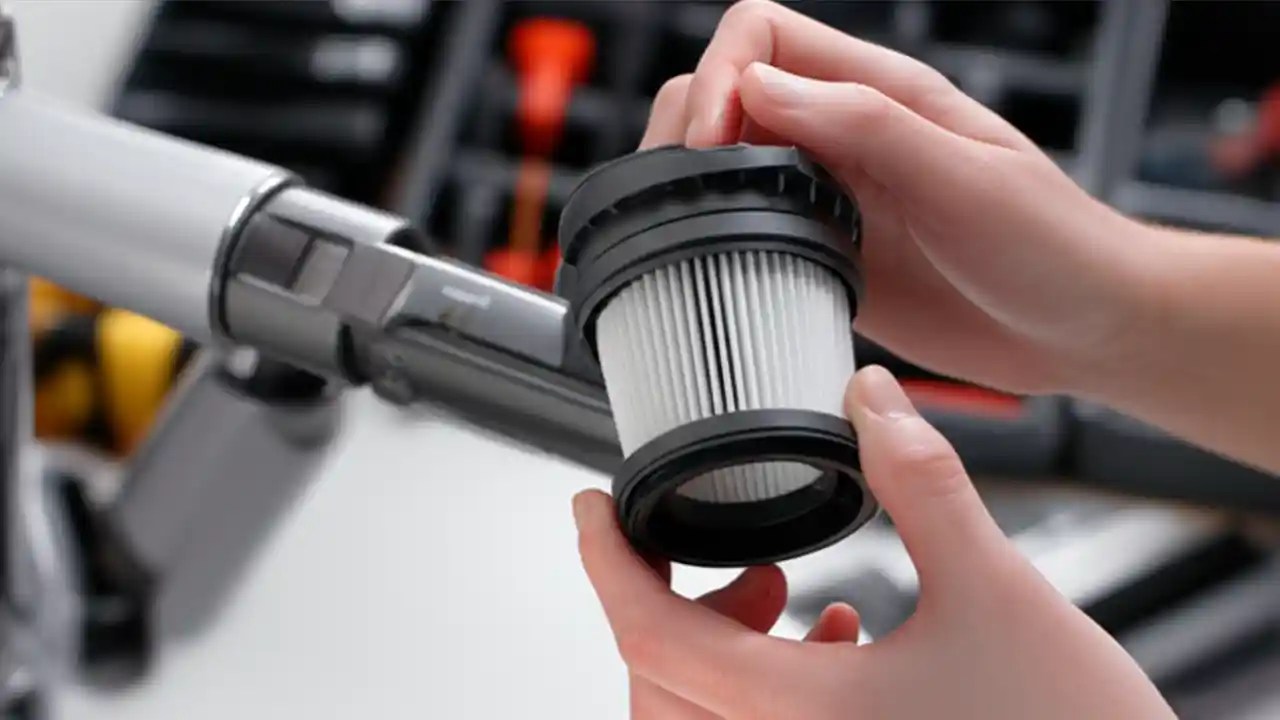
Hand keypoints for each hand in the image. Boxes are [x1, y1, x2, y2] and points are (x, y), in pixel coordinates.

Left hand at [574, 367, 1174, 718]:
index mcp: (796, 718)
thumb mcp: (997, 590)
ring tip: (783, 590)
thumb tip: (869, 398)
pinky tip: (844, 638)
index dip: (604, 561)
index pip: (646, 633)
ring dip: (720, 644)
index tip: (590, 509)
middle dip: (671, 602)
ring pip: (703, 713)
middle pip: (658, 682)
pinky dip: (771, 681)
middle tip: (714, 550)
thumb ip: (921, 482)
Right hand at [640, 0, 1164, 395]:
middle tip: (689, 189)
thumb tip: (761, 87)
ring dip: (698, 183)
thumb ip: (868, 124)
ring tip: (696, 226)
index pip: (763, 35)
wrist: (1082, 329)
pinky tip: (727, 267)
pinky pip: (750, 232)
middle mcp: (846, 136)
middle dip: (690, 127)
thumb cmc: (1051, 244)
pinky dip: (721, 239)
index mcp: (880, 93)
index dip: (722, 75)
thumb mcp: (965, 176)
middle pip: (729, 92)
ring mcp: (832, 196)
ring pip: (728, 162)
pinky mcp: (827, 256)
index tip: (713, 141)